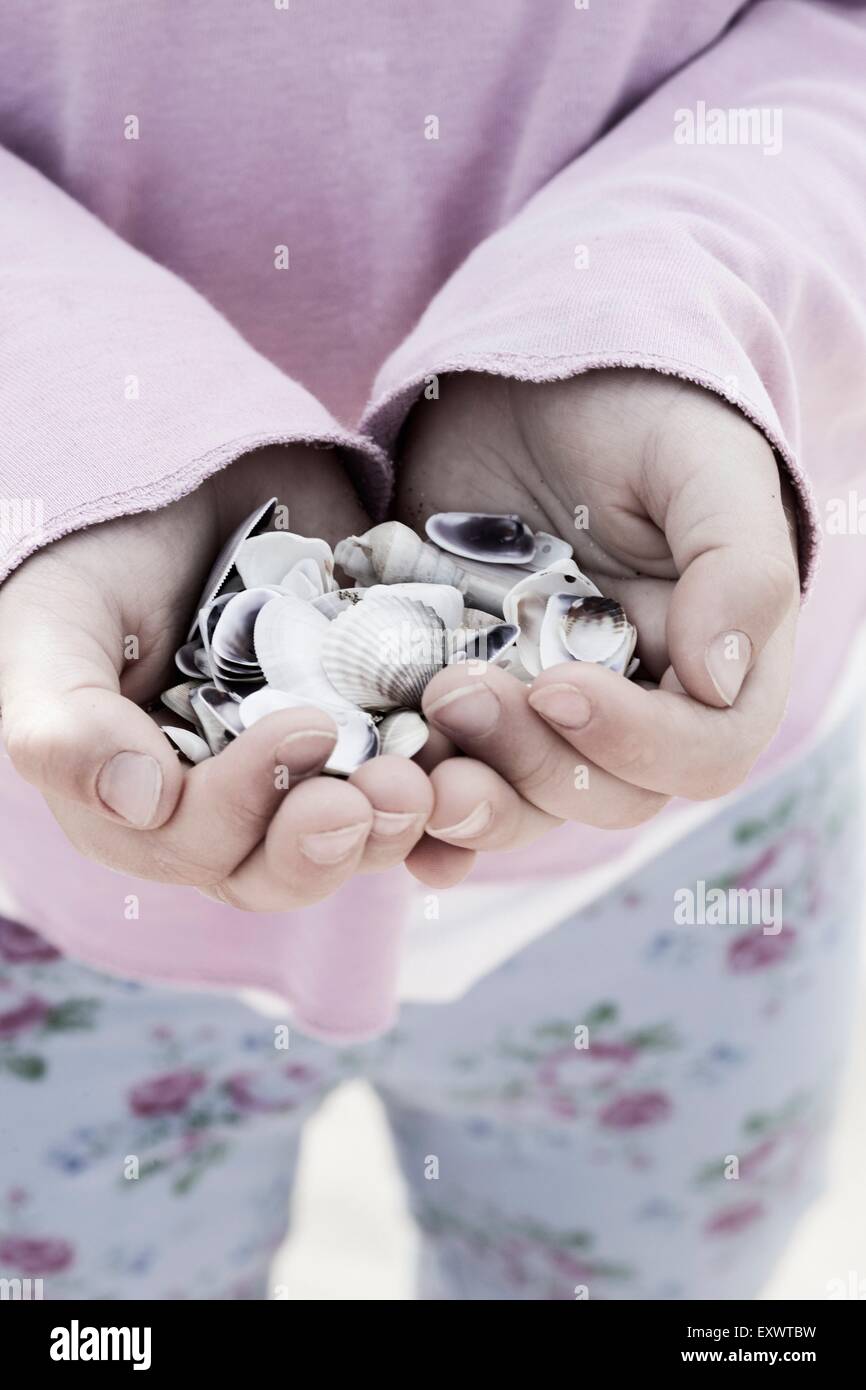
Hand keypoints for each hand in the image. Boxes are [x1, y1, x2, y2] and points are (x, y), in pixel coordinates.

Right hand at [0, 446, 441, 908]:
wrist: (196, 478)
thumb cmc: (102, 552)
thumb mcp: (57, 623)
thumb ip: (66, 720)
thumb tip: (137, 802)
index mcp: (137, 804)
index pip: (191, 847)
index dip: (247, 806)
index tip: (305, 727)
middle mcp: (222, 808)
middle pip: (275, 871)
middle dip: (331, 843)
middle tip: (388, 791)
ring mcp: (302, 778)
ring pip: (350, 843)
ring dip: (395, 826)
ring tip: (430, 782)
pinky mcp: (369, 739)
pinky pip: (413, 798)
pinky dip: (447, 808)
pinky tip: (472, 789)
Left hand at [395, 370, 799, 857]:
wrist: (519, 384)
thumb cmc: (633, 410)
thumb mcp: (698, 463)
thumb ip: (736, 567)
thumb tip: (720, 682)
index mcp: (712, 662)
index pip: (701, 754)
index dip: (634, 743)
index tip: (558, 683)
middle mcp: (634, 706)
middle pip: (601, 796)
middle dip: (528, 761)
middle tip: (456, 688)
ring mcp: (543, 714)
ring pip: (520, 805)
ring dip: (465, 799)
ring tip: (406, 753)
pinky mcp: (466, 703)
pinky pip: (447, 783)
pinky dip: (416, 809)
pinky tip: (378, 793)